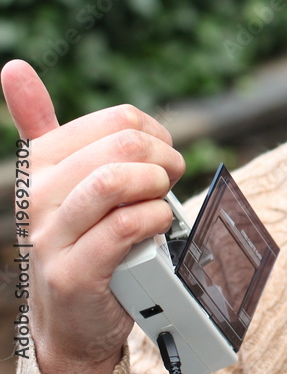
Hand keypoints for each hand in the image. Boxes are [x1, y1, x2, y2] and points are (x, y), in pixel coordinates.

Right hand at [1, 60, 184, 372]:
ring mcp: (50, 235)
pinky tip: (156, 226)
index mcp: (38, 164)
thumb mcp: (63, 181)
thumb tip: (14, 68)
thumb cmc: (79, 239)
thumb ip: (40, 125)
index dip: (156, 135)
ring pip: (116, 180)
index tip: (159, 157)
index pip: (117, 120)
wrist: (71, 320)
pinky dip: (155, 220)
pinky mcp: (72, 272)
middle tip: (168, 181)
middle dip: (164, 159)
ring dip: (156, 187)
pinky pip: (126, 224)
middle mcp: (36, 195)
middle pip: (122, 145)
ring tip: (159, 200)